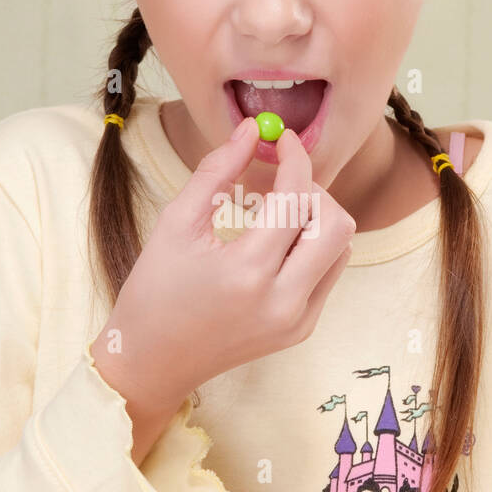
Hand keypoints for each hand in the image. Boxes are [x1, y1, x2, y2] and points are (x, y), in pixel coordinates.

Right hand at [92, 118, 354, 409]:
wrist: (152, 362)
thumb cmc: (155, 290)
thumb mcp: (176, 223)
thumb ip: (216, 171)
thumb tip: (251, 130)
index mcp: (247, 273)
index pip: (295, 199)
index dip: (295, 159)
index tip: (284, 140)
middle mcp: (282, 301)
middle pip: (336, 224)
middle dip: (312, 190)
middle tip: (278, 181)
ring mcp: (297, 320)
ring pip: (339, 248)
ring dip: (316, 219)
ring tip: (273, 213)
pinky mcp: (301, 329)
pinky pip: (327, 274)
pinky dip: (310, 248)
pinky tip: (274, 244)